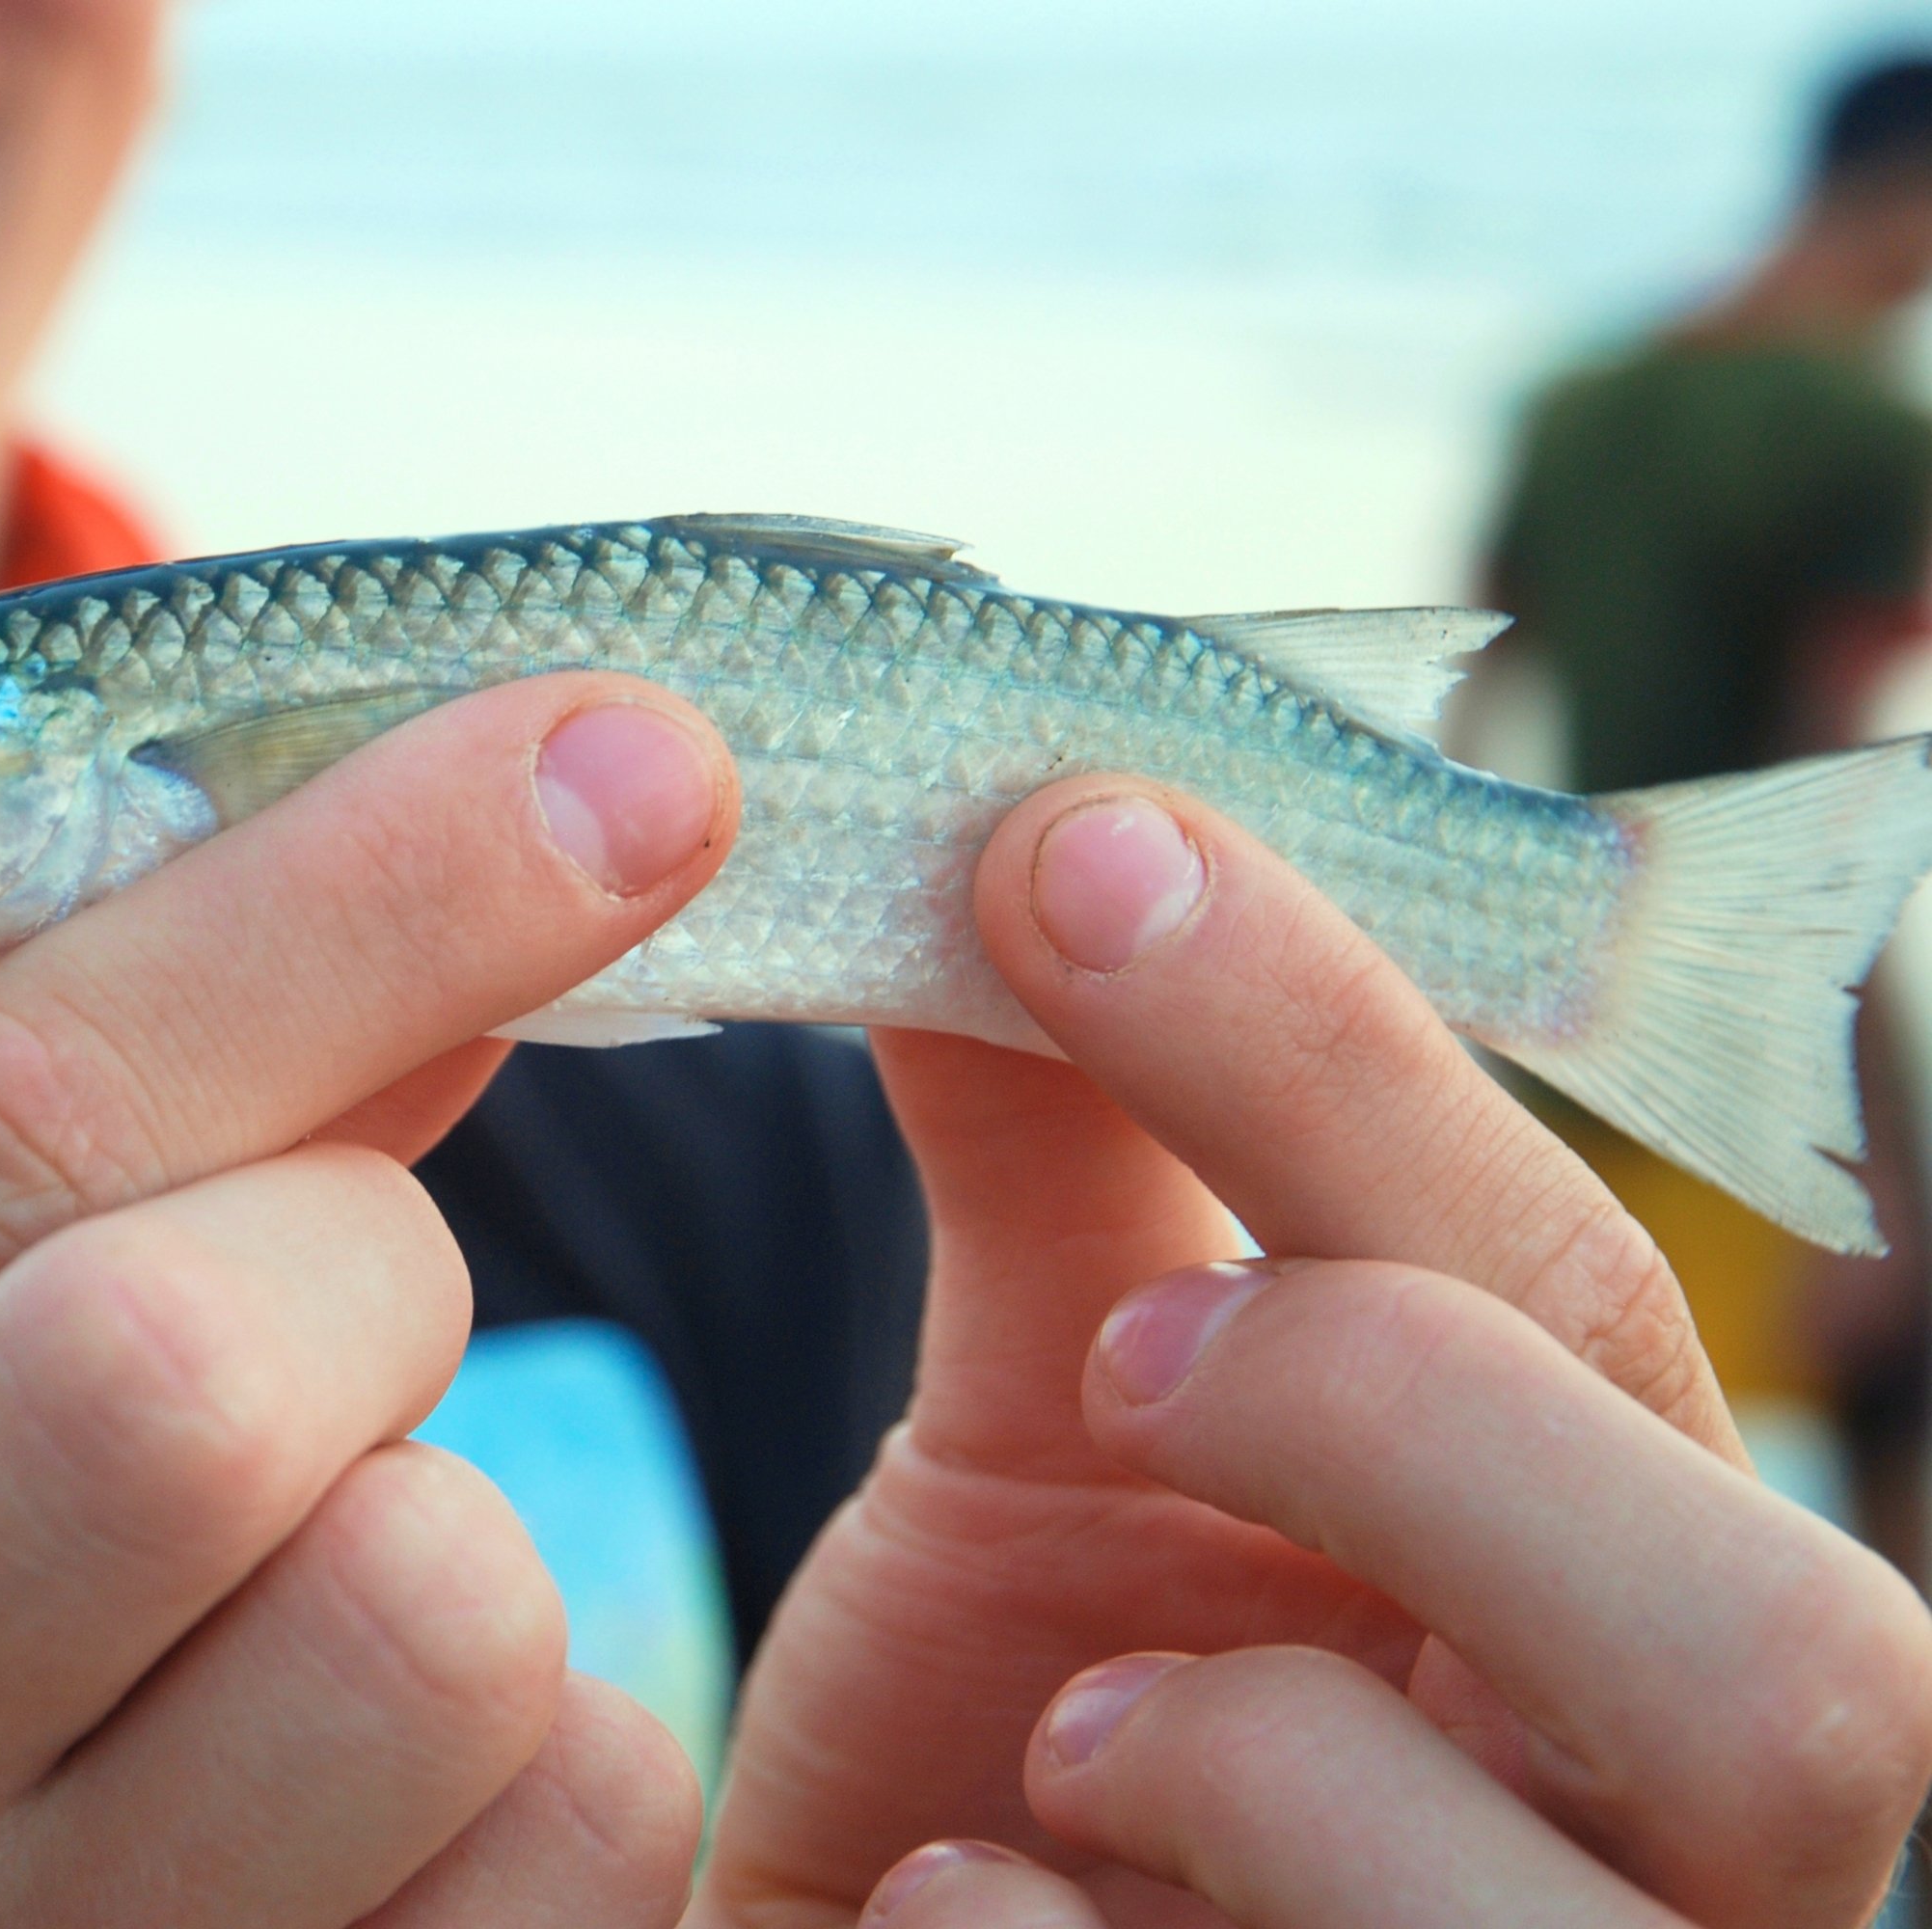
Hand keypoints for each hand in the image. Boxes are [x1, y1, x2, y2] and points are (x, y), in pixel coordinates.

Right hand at [0, 678, 734, 1925]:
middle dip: (372, 1274)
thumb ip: (170, 1092)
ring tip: (337, 1595)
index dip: (357, 891)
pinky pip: (576, 1828)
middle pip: (176, 1366)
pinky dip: (570, 1764)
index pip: (0, 1105)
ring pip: (424, 1612)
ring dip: (474, 1535)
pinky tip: (409, 1808)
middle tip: (354, 1325)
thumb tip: (533, 816)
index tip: (616, 750)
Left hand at [695, 780, 1931, 1927]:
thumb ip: (1070, 1163)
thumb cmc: (1000, 1724)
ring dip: (1227, 1765)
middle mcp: (1661, 1861)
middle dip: (1403, 1435)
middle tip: (1113, 1363)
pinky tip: (940, 1903)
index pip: (1592, 1310)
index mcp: (1618, 1609)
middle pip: (1785, 1671)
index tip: (1074, 855)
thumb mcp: (1043, 1437)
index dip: (1343, 1059)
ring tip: (1044, 1744)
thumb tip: (1023, 828)